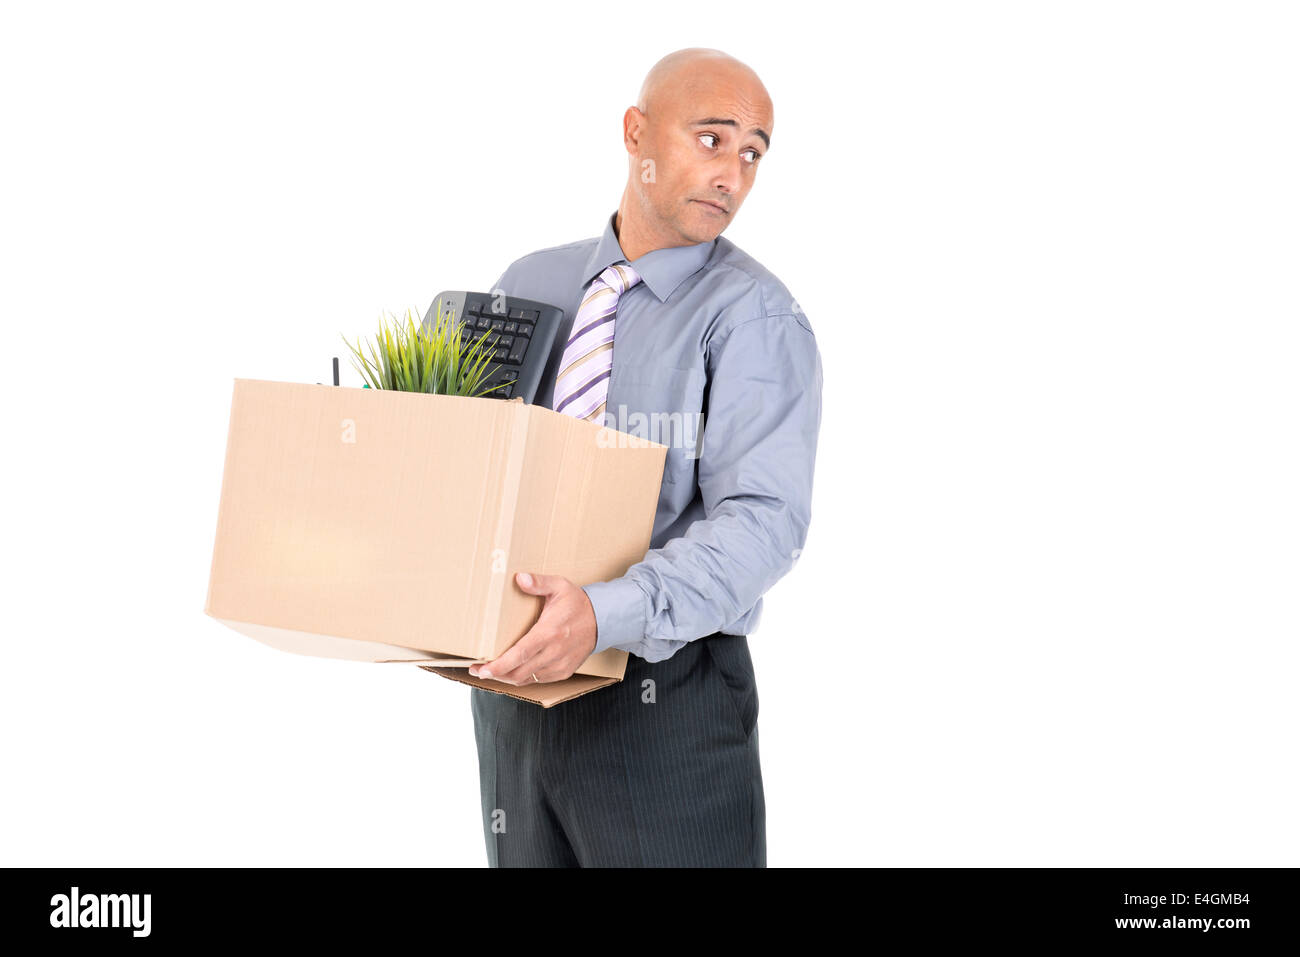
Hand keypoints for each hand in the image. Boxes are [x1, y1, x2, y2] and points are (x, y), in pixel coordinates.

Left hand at [468, 572, 597, 684]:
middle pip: (519, 672)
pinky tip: (512, 670)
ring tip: (491, 671)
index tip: (482, 668)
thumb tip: (519, 578)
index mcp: (549, 632)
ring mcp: (559, 666)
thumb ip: (539, 582)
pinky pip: (538, 679)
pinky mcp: (563, 672)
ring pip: (527, 679)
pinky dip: (522, 677)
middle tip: (477, 670)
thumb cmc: (577, 603)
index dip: (499, 666)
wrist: (603, 620)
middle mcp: (554, 653)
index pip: (520, 654)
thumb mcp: (559, 586)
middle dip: (496, 674)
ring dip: (507, 677)